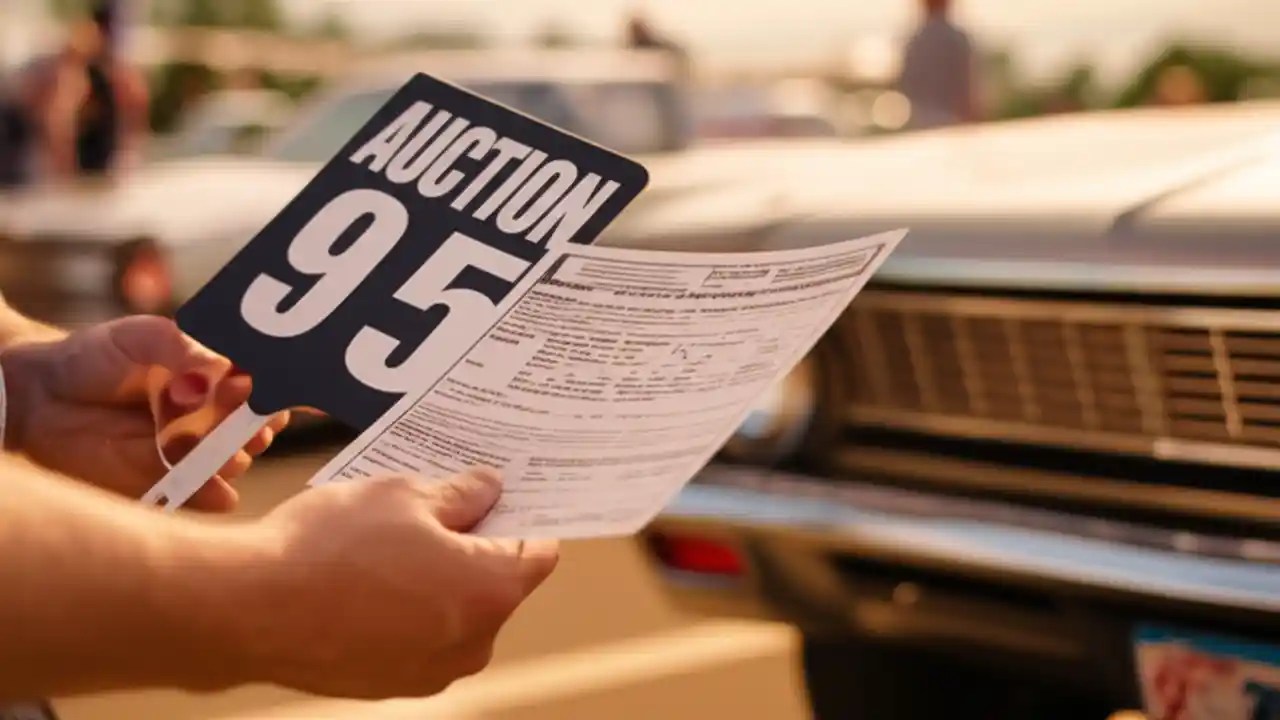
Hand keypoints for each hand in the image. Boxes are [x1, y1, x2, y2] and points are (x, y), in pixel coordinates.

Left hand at [0, 315, 287, 509]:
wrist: (39, 395)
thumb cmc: (95, 356)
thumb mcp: (140, 337)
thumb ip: (180, 347)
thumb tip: (222, 366)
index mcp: (217, 378)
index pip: (264, 387)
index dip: (279, 389)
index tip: (283, 390)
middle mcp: (213, 416)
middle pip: (257, 427)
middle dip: (259, 425)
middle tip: (250, 420)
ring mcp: (192, 451)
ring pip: (234, 460)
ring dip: (233, 455)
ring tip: (218, 446)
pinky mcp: (164, 481)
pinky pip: (200, 494)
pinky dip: (213, 496)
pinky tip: (220, 493)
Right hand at [241, 468, 557, 698]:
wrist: (249, 610)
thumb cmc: (330, 547)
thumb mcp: (404, 495)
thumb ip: (461, 494)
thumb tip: (489, 489)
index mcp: (490, 590)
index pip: (538, 551)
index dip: (524, 516)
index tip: (504, 493)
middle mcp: (473, 642)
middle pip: (497, 583)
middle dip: (473, 544)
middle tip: (434, 505)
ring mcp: (432, 671)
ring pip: (456, 612)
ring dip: (437, 578)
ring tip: (388, 540)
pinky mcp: (391, 684)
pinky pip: (418, 637)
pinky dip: (406, 609)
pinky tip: (365, 578)